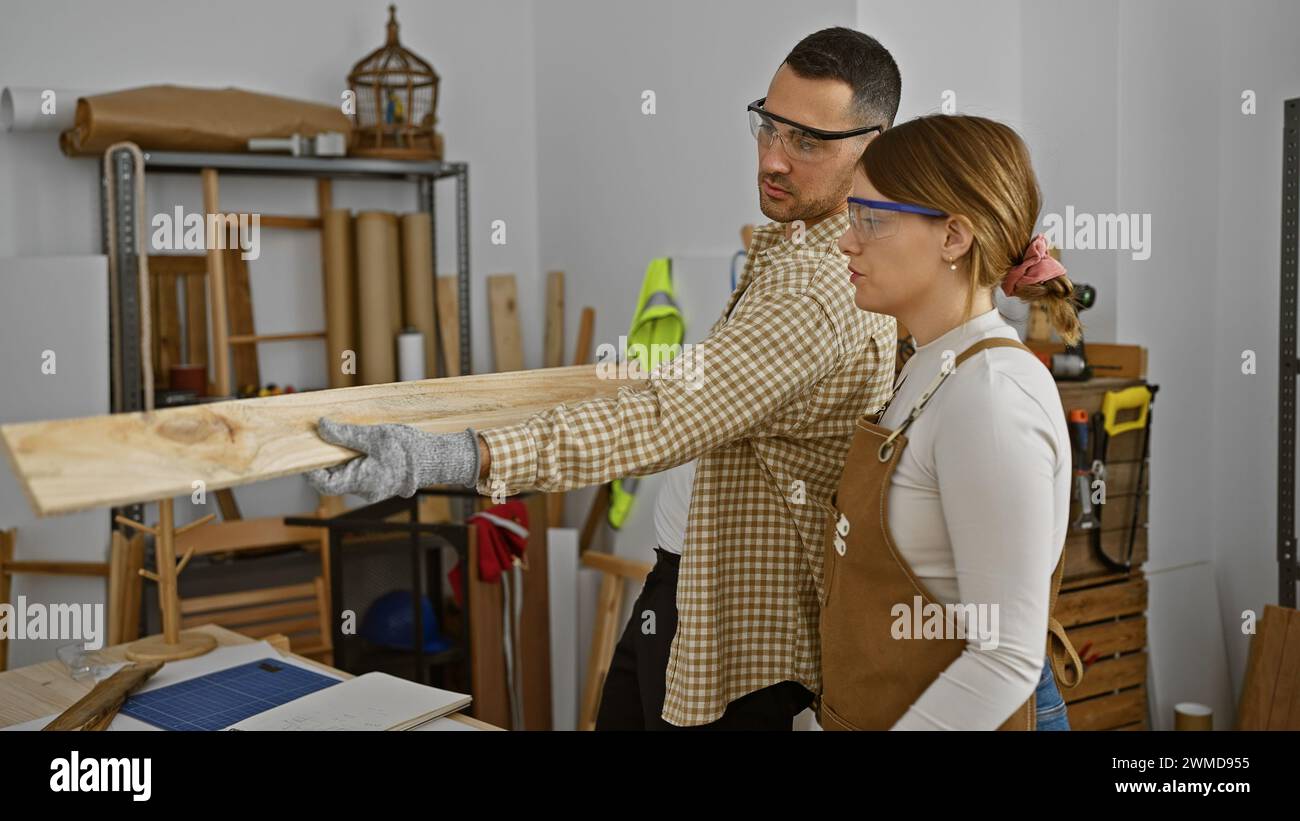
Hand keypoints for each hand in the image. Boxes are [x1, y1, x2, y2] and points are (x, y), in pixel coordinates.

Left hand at [306, 418, 479, 501]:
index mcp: (361, 481)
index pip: (324, 484)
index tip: (307, 449)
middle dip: (327, 458)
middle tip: (324, 435)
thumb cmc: (408, 449)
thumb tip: (321, 427)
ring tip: (345, 436)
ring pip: (347, 474)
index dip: (311, 469)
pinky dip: (355, 459)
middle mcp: (365, 490)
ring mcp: (373, 488)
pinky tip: (360, 444)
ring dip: (342, 457)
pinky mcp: (380, 482)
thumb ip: (345, 434)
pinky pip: (360, 473)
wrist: (437, 459)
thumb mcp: (374, 436)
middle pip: (334, 478)